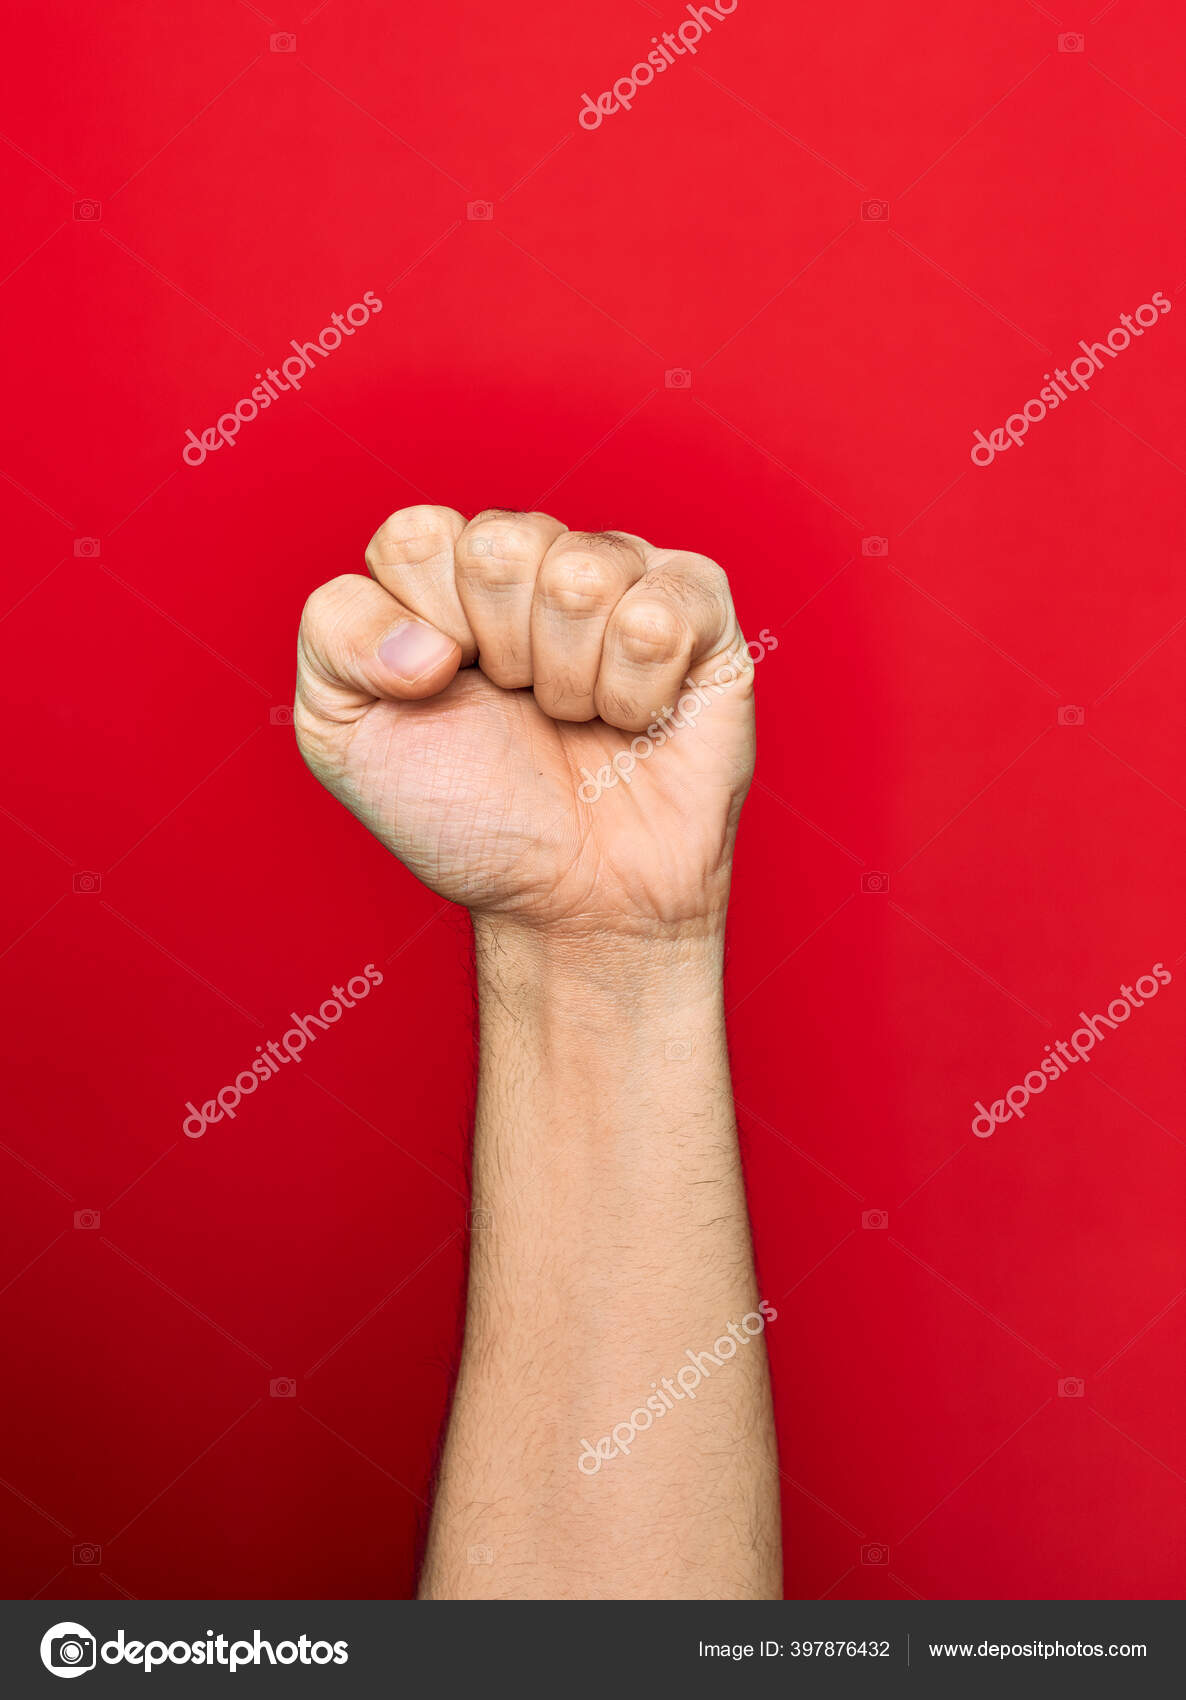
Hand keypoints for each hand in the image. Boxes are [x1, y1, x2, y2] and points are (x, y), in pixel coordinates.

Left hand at [295, 505, 763, 933]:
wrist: (572, 898)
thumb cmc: (468, 816)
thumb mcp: (342, 735)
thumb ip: (333, 634)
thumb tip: (428, 632)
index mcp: (444, 574)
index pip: (416, 536)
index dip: (425, 627)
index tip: (438, 689)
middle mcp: (533, 559)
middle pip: (499, 544)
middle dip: (499, 656)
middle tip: (516, 707)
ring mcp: (622, 574)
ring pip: (582, 576)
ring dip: (569, 682)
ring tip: (573, 719)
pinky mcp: (701, 608)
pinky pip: (662, 613)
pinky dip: (637, 694)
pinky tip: (634, 720)